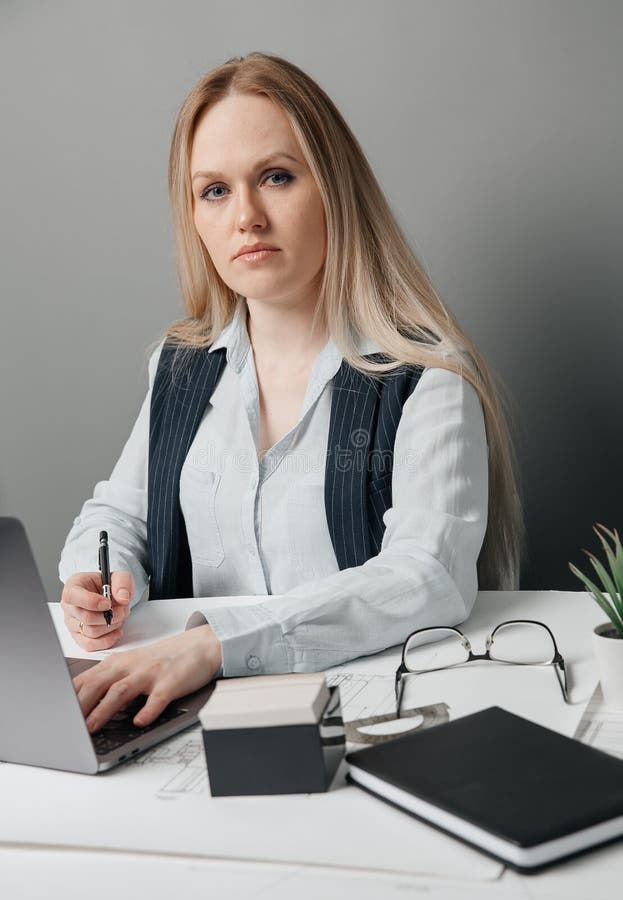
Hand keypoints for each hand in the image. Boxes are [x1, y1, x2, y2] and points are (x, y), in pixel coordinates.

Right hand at [60, 570, 132, 650]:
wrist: (108, 595)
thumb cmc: (108, 585)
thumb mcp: (119, 576)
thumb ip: (122, 583)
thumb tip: (122, 598)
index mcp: (73, 586)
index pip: (73, 596)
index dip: (92, 602)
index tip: (108, 603)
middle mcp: (69, 605)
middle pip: (87, 618)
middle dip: (110, 615)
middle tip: (123, 609)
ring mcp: (72, 622)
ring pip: (91, 632)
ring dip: (111, 626)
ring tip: (120, 617)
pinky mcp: (78, 636)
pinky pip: (89, 645)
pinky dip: (106, 640)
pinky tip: (116, 632)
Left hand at [72, 625, 222, 732]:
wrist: (200, 646)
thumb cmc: (163, 660)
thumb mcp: (132, 666)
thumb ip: (110, 682)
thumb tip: (81, 707)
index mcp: (118, 663)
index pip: (85, 679)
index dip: (68, 698)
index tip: (55, 715)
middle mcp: (131, 666)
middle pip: (98, 684)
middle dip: (79, 706)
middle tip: (66, 726)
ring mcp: (151, 673)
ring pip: (121, 690)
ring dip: (103, 710)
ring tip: (91, 728)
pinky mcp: (171, 682)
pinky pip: (157, 698)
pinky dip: (147, 711)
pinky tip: (140, 721)